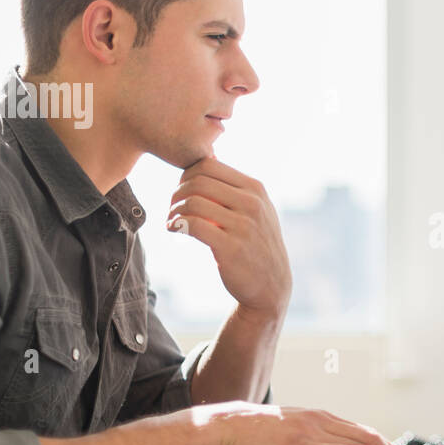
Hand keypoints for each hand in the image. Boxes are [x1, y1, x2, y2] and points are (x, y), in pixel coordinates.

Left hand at [167, 156, 291, 315]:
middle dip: (177, 191)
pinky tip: (173, 230)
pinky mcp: (231, 248)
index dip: (186, 174)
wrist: (271, 285)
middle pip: (198, 180)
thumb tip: (206, 159)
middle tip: (172, 206)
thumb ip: (236, 188)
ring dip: (174, 210)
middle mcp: (252, 203)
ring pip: (193, 201)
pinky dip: (176, 224)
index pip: (209, 165)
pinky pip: (193, 225)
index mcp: (256, 189)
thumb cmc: (256, 244)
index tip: (182, 191)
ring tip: (172, 220)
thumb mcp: (257, 210)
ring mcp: (243, 225)